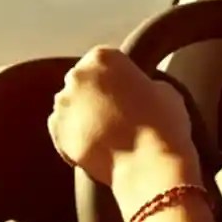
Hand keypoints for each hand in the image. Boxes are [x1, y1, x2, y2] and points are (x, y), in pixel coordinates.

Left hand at [48, 47, 201, 218]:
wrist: (149, 164)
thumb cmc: (163, 124)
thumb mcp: (164, 89)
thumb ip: (143, 82)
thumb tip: (139, 91)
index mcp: (103, 57)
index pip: (102, 61)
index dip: (114, 78)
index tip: (124, 93)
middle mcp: (77, 75)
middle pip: (82, 81)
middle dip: (94, 95)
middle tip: (115, 114)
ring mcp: (63, 105)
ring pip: (70, 106)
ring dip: (83, 115)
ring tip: (107, 134)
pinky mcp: (57, 133)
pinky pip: (61, 130)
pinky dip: (73, 137)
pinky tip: (96, 147)